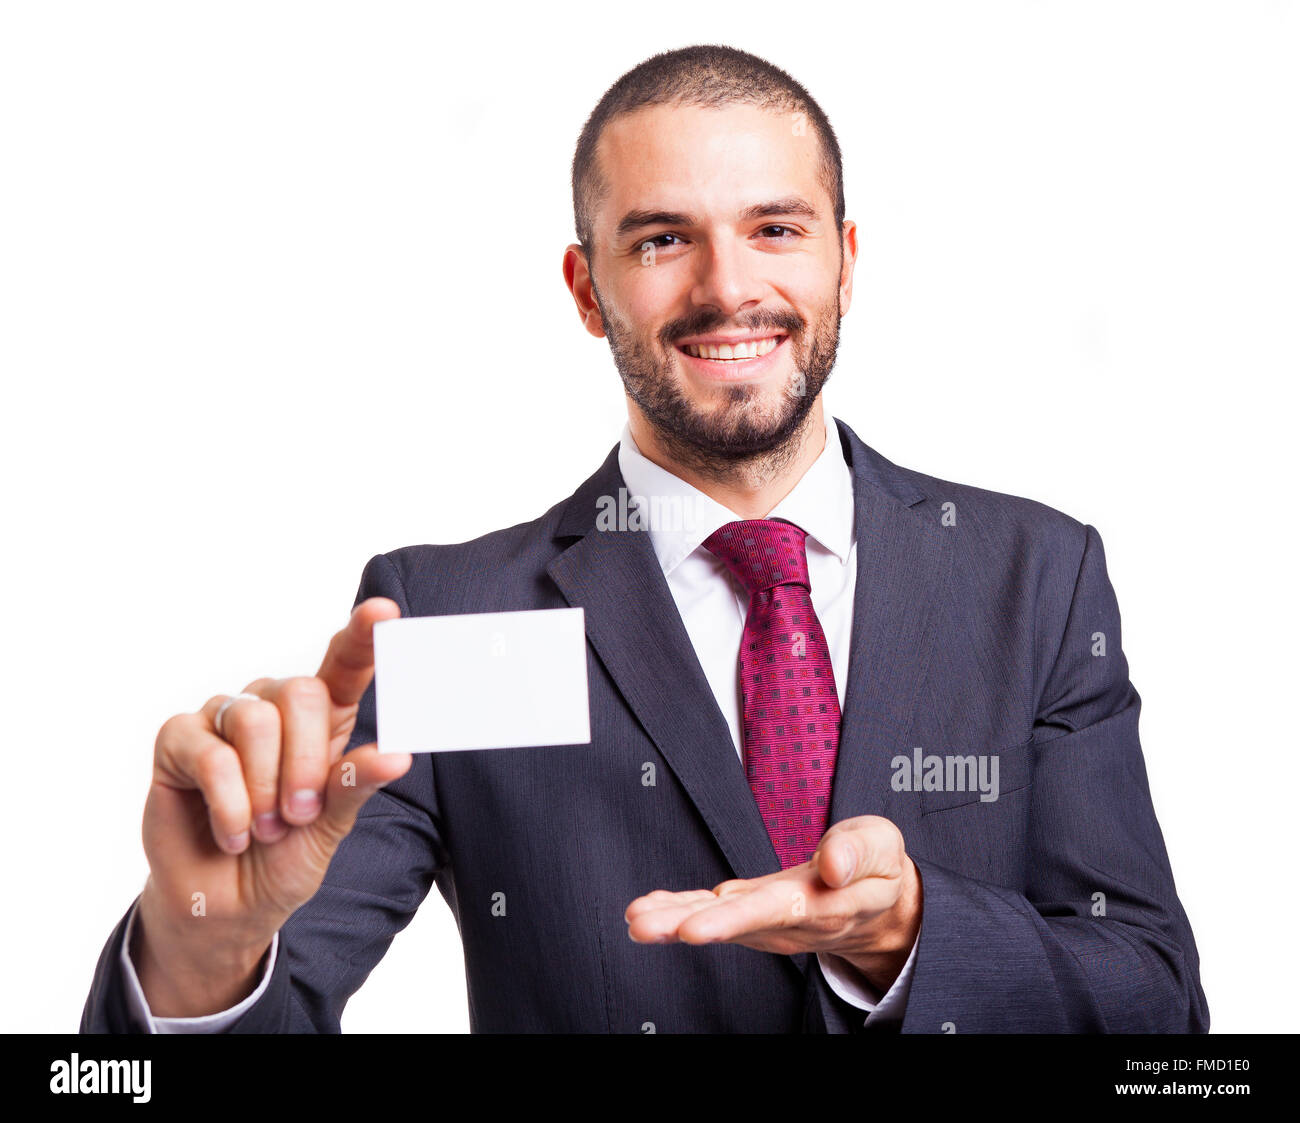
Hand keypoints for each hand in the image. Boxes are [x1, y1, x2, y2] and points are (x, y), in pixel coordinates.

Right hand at [133, 597, 412, 1015]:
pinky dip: (230, 805)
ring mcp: (224, 718)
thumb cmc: (286, 857)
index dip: (363, 635)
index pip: (345, 663)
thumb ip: (356, 783)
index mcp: (322, 718)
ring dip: (265, 789)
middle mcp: (274, 707)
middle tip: (299, 816)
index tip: (383, 612)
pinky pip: (211, 754)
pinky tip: (233, 832)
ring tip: (265, 827)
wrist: (229, 905)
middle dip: (306, 765)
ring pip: (257, 721)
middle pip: (301, 692)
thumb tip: (398, 755)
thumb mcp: (332, 826)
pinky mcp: (178, 738)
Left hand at [624, 815, 921, 993]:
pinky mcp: (754, 910)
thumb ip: (859, 851)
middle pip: (733, 924)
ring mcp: (767, 919)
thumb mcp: (885, 848)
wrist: (880, 903)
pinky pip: (714, 911)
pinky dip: (680, 909)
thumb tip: (832, 862)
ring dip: (672, 919)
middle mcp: (788, 919)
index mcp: (823, 904)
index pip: (774, 912)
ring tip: (636, 919)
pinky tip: (650, 906)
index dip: (732, 921)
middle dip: (685, 925)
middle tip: (642, 926)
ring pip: (716, 920)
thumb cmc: (879, 870)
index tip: (694, 929)